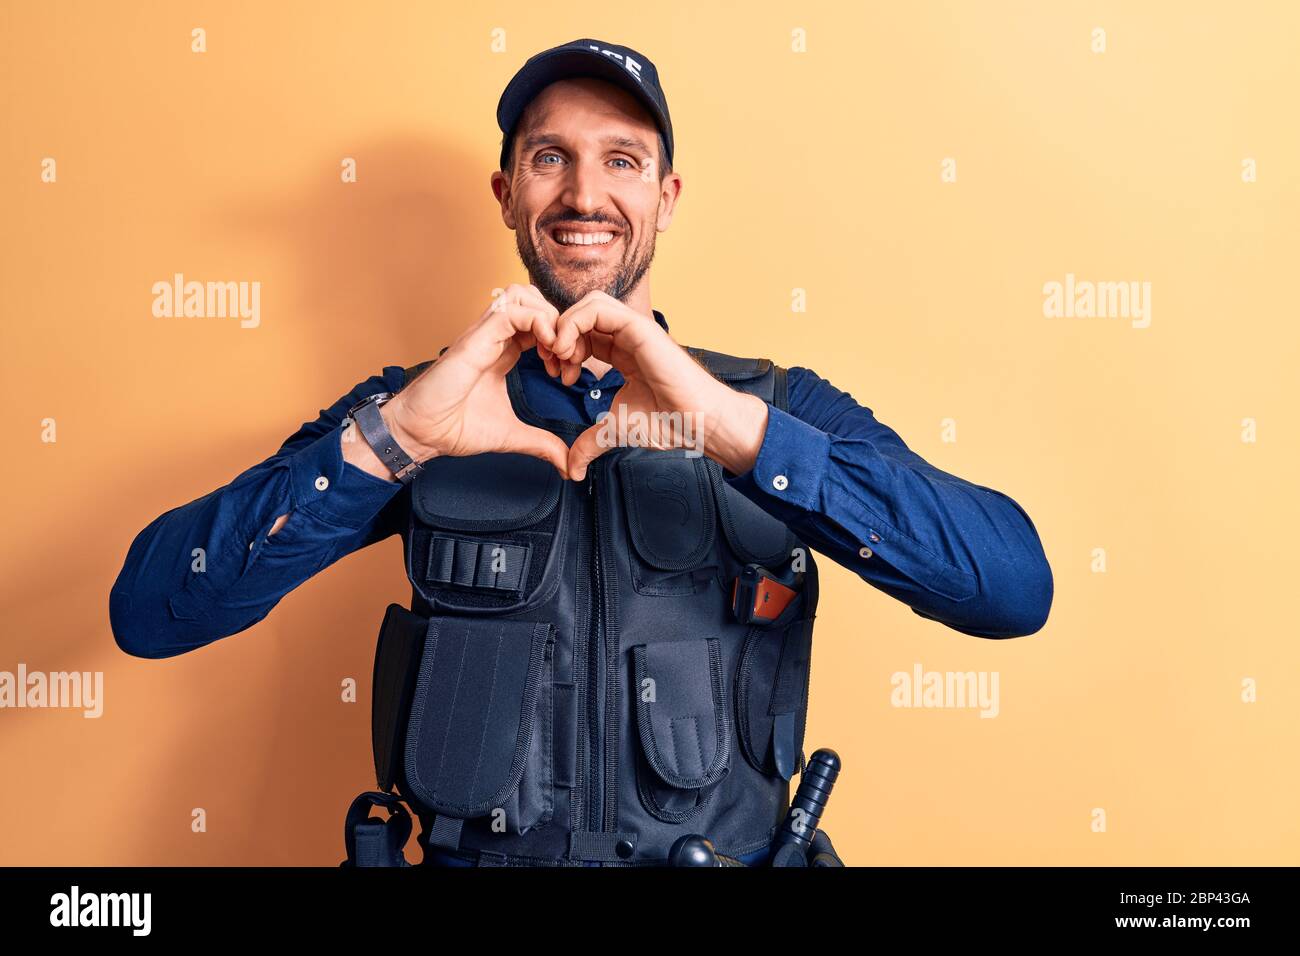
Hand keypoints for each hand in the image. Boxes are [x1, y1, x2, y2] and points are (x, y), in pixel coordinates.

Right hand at [383, 284, 581, 477]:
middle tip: (565, 356)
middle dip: (559, 322)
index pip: (538, 323)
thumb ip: (541, 444)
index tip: (566, 370)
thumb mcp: (511, 435)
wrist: (421, 433)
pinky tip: (546, 351)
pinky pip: (511, 312)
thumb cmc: (454, 427)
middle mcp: (493, 337)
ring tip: (556, 350)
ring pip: (522, 295)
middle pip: (532, 299)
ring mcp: (483, 335)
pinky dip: (537, 323)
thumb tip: (566, 464)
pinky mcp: (475, 340)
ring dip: (548, 317)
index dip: (560, 339)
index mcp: (502, 351)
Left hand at [548, 291, 769, 479]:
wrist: (696, 422)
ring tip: (560, 356)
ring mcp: (634, 329)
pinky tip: (569, 352)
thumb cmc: (669, 422)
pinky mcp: (639, 328)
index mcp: (623, 352)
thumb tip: (573, 468)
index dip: (563, 350)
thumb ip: (591, 442)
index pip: (584, 334)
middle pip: (582, 313)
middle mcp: (628, 336)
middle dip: (559, 334)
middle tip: (554, 365)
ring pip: (589, 303)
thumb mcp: (616, 430)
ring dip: (565, 326)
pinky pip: (597, 309)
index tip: (558, 378)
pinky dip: (573, 324)